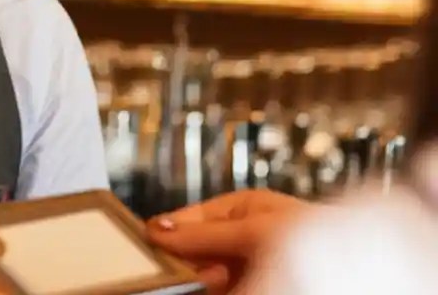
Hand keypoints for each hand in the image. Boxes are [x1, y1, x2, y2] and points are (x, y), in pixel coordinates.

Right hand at [147, 190, 308, 294]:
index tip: (144, 238)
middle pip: (196, 248)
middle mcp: (245, 239)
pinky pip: (217, 288)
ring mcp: (248, 267)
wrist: (353, 272)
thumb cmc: (316, 235)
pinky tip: (207, 287)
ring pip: (204, 273)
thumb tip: (160, 228)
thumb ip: (206, 231)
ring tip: (196, 277)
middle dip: (183, 255)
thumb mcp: (253, 226)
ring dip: (196, 276)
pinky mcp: (252, 285)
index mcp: (246, 210)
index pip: (194, 217)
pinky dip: (208, 288)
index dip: (170, 227)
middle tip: (167, 262)